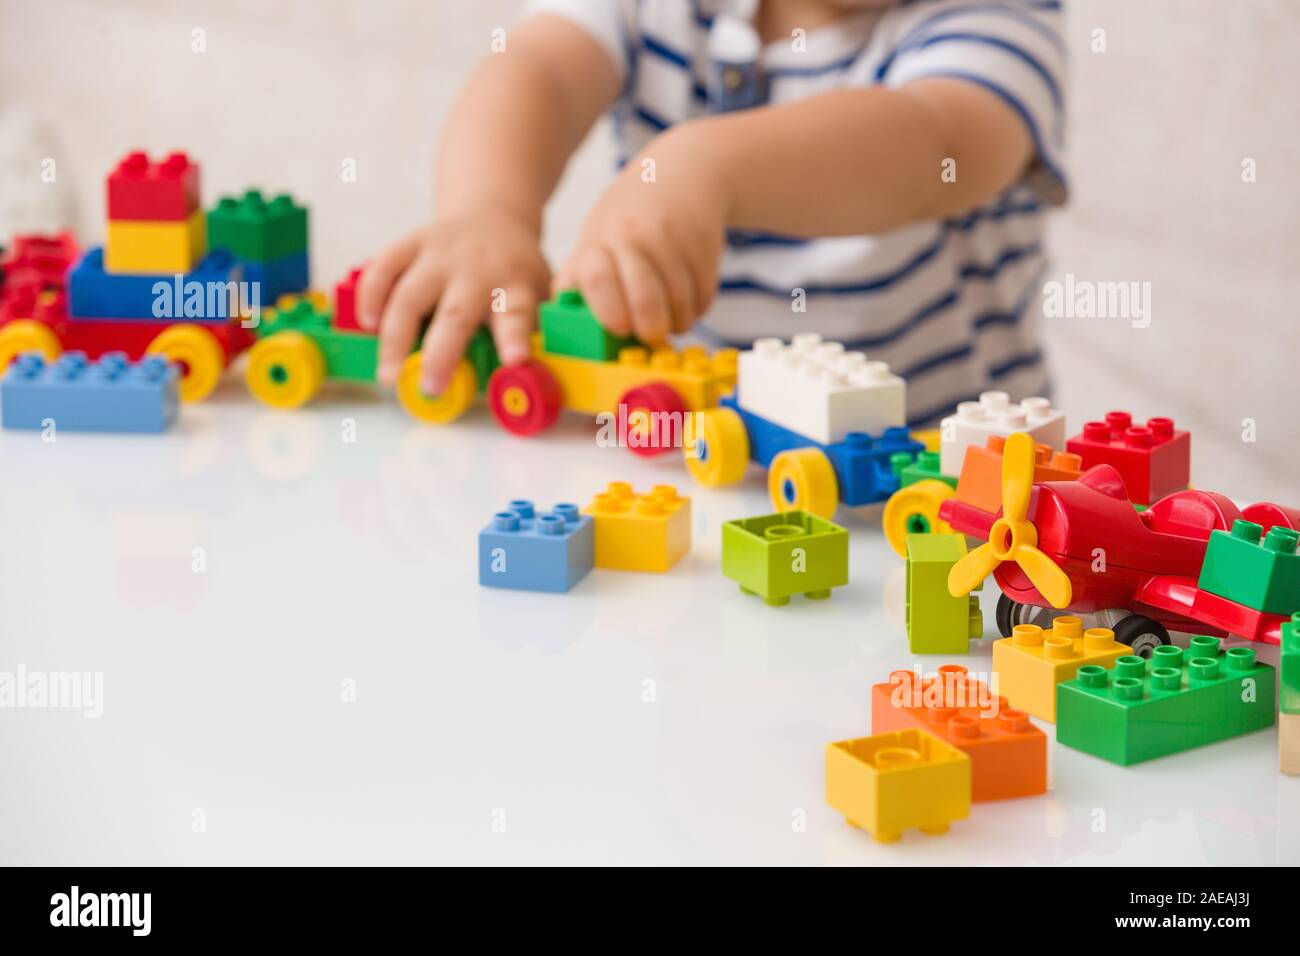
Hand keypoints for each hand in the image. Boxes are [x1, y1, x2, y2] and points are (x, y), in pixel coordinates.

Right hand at [357, 209, 549, 393]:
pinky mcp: (412, 242)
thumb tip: (529, 382)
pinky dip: (371, 296)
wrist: (493, 218)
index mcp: (515, 286)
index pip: (518, 314)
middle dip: (440, 353)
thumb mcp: (536, 295)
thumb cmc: (513, 273)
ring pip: (410, 295)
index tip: (515, 361)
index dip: (515, 338)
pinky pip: (384, 267)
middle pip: (456, 313)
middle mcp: (477, 269)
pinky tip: (368, 326)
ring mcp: (441, 254)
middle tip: (429, 388)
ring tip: (389, 375)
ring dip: (395, 338)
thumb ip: (532, 332)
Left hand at [555, 125, 728, 342]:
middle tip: (649, 334)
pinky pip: (702, 301)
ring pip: (679, 308)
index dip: (607, 311)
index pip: (597, 279)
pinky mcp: (706, 251)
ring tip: (666, 310)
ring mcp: (674, 243)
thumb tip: (561, 323)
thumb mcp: (597, 236)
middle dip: (649, 330)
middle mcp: (636, 237)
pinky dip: (695, 309)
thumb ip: (579, 278)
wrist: (684, 175)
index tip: (618, 328)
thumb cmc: (631, 217)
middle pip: (644, 301)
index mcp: (600, 239)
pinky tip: (685, 293)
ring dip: (675, 322)